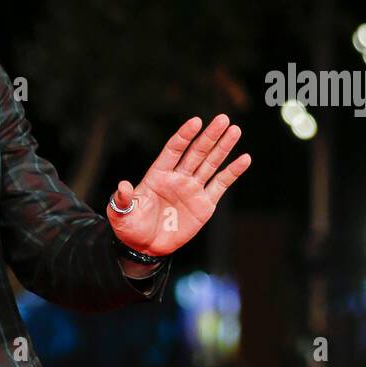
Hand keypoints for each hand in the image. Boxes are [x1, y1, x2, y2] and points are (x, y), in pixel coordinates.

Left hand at [108, 114, 250, 256]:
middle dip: (209, 136)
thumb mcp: (120, 214)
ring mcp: (192, 189)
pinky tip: (244, 158)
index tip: (196, 121)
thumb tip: (123, 185)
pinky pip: (220, 185)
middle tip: (223, 119)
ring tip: (235, 130)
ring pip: (210, 164)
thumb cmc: (130, 227)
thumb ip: (123, 199)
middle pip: (196, 152)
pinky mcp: (204, 204)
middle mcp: (177, 178)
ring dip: (223, 147)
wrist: (145, 247)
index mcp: (157, 175)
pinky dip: (233, 172)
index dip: (184, 136)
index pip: (173, 150)